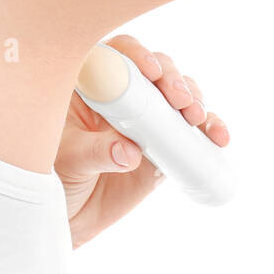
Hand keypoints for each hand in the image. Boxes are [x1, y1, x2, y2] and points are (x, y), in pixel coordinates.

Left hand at [55, 33, 229, 248]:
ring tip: (197, 119)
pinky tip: (219, 137)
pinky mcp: (166, 144)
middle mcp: (123, 95)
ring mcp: (148, 118)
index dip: (137, 55)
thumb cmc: (54, 179)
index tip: (152, 72)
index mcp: (91, 86)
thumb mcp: (67, 163)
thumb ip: (95, 153)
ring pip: (178, 95)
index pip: (116, 56)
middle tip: (181, 100)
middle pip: (155, 71)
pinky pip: (193, 130)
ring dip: (195, 100)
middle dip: (173, 80)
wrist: (68, 218)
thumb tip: (129, 152)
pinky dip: (210, 129)